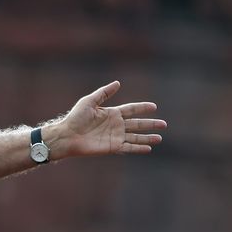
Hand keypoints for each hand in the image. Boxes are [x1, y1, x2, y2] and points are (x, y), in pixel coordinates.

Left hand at [46, 81, 165, 159]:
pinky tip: (148, 148)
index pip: (131, 110)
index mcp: (111, 113)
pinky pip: (128, 148)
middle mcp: (115, 125)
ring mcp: (115, 137)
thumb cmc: (76, 117)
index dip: (142, 108)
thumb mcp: (89, 101)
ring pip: (135, 137)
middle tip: (164, 124)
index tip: (154, 107)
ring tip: (160, 138)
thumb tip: (118, 83)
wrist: (67, 135)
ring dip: (147, 137)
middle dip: (150, 124)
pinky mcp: (112, 147)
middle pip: (137, 124)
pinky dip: (138, 148)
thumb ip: (104, 93)